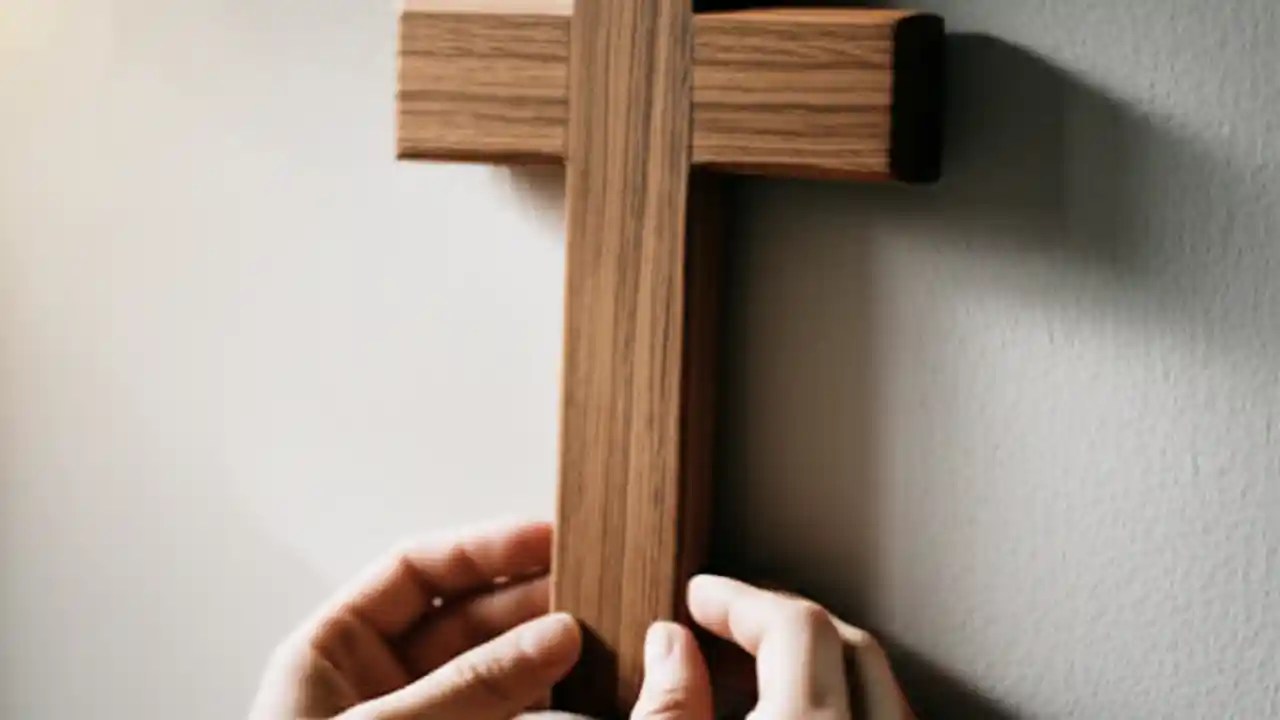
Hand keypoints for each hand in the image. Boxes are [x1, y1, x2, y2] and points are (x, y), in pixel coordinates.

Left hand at [249, 520, 580, 719]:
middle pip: (461, 616)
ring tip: (593, 638)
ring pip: (490, 668)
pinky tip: (577, 691)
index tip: (545, 540)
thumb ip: (472, 685)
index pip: (413, 573)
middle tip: (585, 592)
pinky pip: (502, 715)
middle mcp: (372, 684)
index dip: (482, 549)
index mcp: (329, 654)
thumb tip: (552, 638)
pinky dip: (540, 700)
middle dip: (524, 601)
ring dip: (541, 652)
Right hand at [630, 576, 913, 719]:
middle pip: (851, 646)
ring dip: (824, 666)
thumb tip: (670, 649)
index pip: (795, 625)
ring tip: (761, 675)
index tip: (701, 598)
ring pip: (881, 690)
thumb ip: (668, 709)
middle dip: (786, 621)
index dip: (739, 600)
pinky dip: (848, 705)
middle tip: (729, 622)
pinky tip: (803, 715)